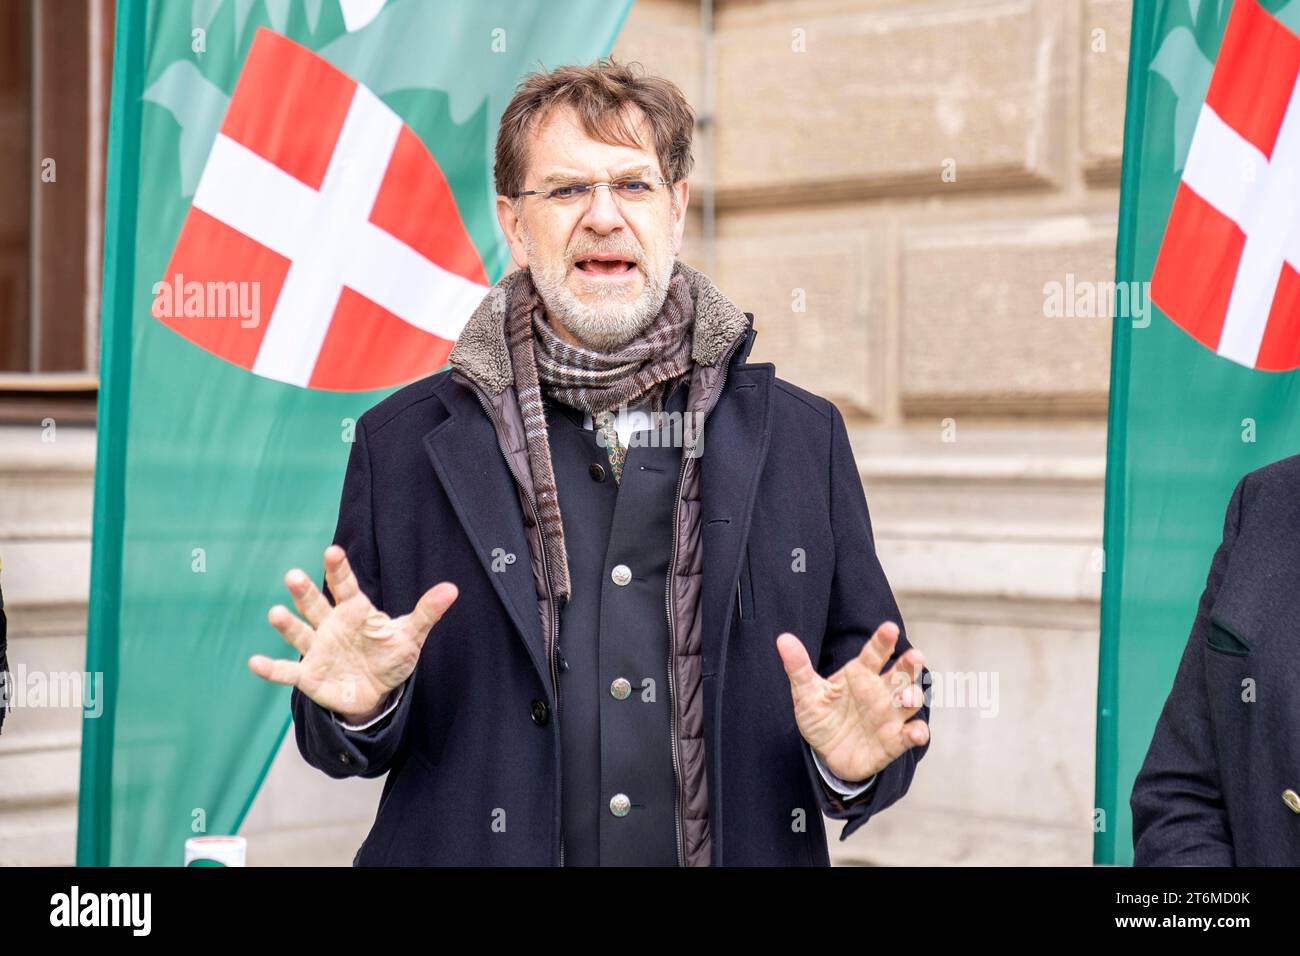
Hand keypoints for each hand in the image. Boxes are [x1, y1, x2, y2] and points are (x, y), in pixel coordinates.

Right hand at [248, 545, 457, 721]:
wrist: (376, 692)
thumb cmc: (391, 656)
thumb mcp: (410, 635)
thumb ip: (426, 612)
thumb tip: (452, 589)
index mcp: (355, 611)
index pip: (346, 586)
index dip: (339, 570)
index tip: (332, 551)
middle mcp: (331, 626)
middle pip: (316, 605)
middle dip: (305, 593)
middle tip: (293, 575)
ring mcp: (318, 649)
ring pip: (299, 633)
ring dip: (287, 624)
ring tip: (275, 612)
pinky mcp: (309, 675)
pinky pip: (287, 671)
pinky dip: (271, 669)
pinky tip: (255, 662)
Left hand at [776, 621, 928, 782]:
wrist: (825, 754)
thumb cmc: (820, 716)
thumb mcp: (806, 693)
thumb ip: (798, 667)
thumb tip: (783, 639)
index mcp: (860, 674)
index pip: (875, 652)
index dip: (883, 640)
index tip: (889, 628)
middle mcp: (880, 691)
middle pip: (901, 673)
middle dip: (909, 664)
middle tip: (914, 655)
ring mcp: (890, 715)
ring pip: (910, 700)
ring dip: (912, 697)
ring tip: (907, 697)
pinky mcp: (894, 740)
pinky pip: (911, 734)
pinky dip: (918, 733)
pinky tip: (916, 732)